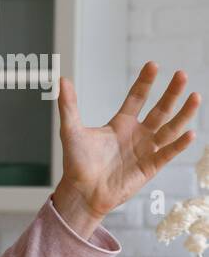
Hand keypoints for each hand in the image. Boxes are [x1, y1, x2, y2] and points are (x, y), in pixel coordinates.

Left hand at [53, 62, 198, 237]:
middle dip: (171, 93)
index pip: (137, 98)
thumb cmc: (76, 162)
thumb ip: (69, 106)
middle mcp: (137, 134)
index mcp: (120, 123)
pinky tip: (190, 133)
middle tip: (182, 74)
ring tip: (196, 96)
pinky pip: (168, 153)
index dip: (145, 82)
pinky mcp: (150, 167)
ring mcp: (146, 150)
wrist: (81, 192)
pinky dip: (179, 145)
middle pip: (160, 109)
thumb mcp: (71, 131)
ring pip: (170, 128)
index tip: (154, 64)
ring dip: (183, 114)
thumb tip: (62, 79)